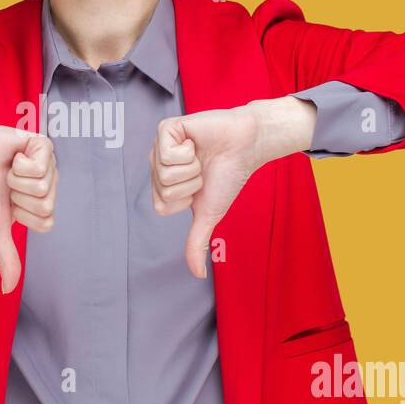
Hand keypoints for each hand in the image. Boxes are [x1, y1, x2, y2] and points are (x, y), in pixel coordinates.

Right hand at [0, 102, 57, 293]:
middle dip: (17, 198)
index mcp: (40, 203)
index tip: (7, 203)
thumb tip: (8, 291)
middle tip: (6, 185)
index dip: (22, 215)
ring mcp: (47, 164)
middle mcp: (48, 184)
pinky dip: (19, 164)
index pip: (47, 222)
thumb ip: (6, 259)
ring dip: (16, 181)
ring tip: (7, 170)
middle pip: (46, 206)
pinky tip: (12, 157)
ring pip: (43, 187)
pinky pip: (40, 165)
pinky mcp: (42, 144)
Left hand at [148, 97, 315, 278]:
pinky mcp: (167, 128)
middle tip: (202, 170)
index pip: (161, 206)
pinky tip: (196, 143)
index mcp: (163, 184)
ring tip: (200, 156)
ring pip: (164, 173)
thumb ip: (197, 242)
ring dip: (192, 168)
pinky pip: (167, 152)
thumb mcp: (209, 214)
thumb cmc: (227, 177)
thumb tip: (198, 275)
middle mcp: (158, 165)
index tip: (199, 187)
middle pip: (162, 190)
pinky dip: (188, 152)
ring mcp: (160, 146)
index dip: (185, 201)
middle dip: (190, 184)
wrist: (246, 148)